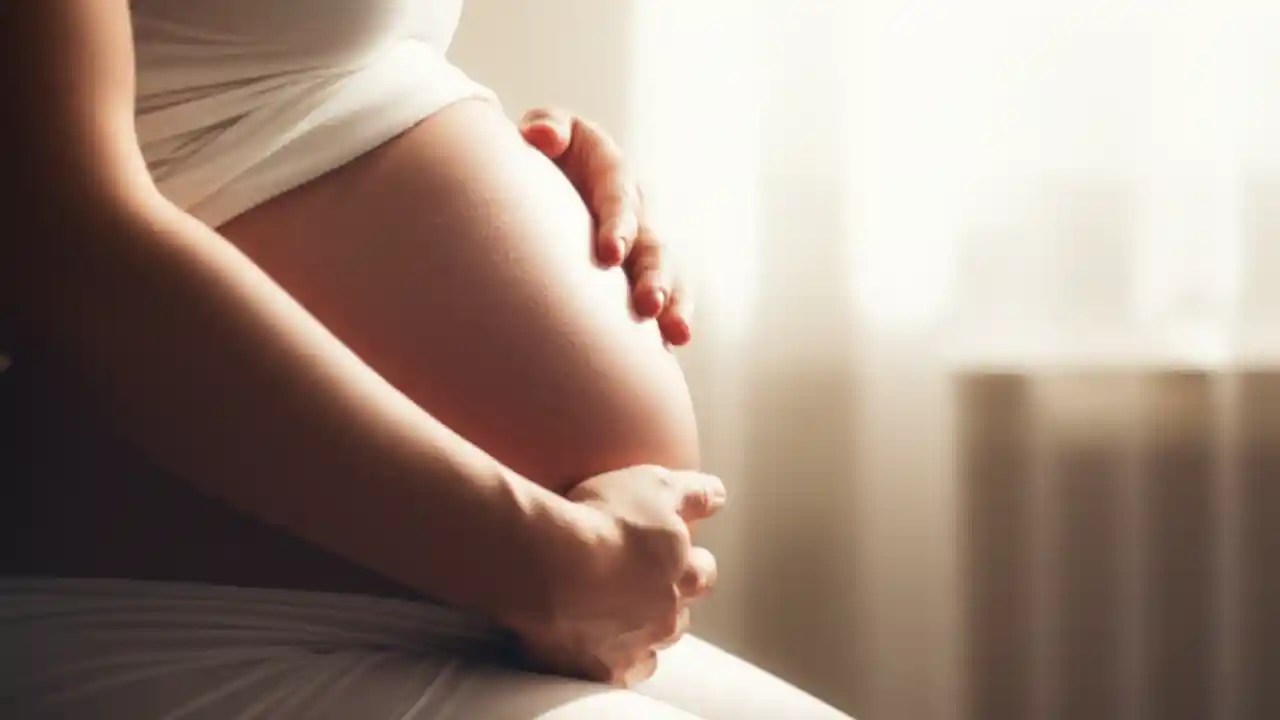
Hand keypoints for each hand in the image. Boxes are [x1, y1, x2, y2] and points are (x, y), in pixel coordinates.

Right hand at [512, 465, 724, 686]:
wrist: (548, 564)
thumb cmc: (603, 520)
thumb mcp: (654, 486)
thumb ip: (692, 493)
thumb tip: (718, 496)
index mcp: (683, 574)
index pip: (701, 573)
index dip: (689, 562)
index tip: (672, 554)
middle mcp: (666, 616)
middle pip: (678, 617)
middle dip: (667, 603)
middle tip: (639, 586)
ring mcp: (633, 648)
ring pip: (648, 648)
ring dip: (638, 633)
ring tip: (611, 614)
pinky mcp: (597, 670)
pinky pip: (612, 672)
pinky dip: (606, 657)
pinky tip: (590, 641)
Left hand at [519, 108, 693, 346]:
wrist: (552, 180)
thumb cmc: (546, 155)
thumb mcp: (547, 131)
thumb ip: (547, 128)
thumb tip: (541, 137)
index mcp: (612, 175)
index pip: (620, 197)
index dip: (619, 223)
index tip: (610, 254)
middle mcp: (637, 213)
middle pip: (653, 245)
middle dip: (653, 275)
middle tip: (648, 305)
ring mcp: (642, 247)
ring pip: (668, 276)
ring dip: (674, 304)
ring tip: (676, 333)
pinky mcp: (639, 275)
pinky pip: (663, 300)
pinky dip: (667, 323)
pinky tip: (667, 351)